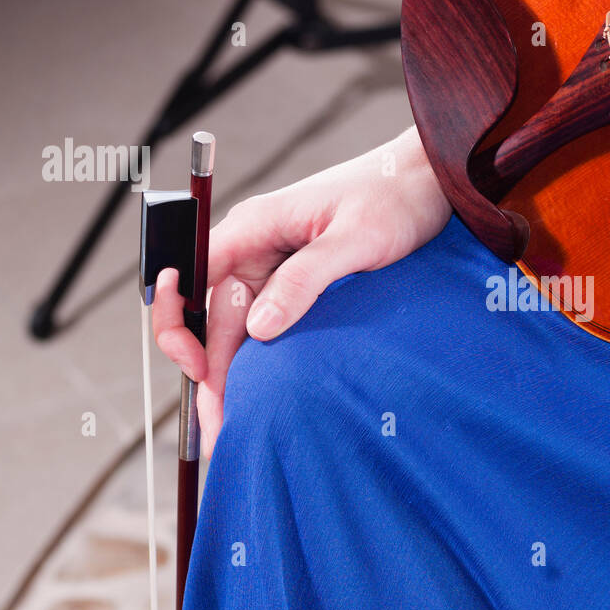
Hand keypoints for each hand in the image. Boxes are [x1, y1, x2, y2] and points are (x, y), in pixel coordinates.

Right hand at [151, 126, 449, 454]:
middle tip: (221, 429)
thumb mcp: (356, 240)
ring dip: (230, 374)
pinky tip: (260, 395)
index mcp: (253, 227)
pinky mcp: (294, 279)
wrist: (426, 180)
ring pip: (235, 327)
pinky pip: (263, 323)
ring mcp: (271, 264)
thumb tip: (260, 328)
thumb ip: (306, 280)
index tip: (200, 372)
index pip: (192, 283)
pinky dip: (257, 360)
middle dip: (208, 374)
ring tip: (232, 426)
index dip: (183, 331)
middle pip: (211, 317)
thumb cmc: (394, 197)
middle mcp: (252, 246)